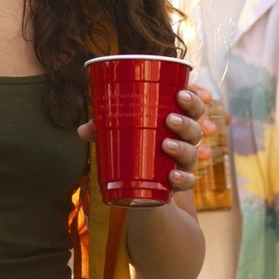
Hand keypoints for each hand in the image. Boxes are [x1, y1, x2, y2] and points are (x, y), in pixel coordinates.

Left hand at [78, 87, 212, 193]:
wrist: (145, 185)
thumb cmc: (135, 145)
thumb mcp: (120, 133)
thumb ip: (104, 128)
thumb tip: (82, 131)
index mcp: (176, 119)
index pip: (193, 105)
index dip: (195, 97)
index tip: (181, 93)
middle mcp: (185, 139)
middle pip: (196, 126)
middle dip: (187, 120)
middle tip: (170, 118)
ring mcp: (185, 160)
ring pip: (193, 151)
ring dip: (182, 146)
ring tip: (167, 144)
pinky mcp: (180, 181)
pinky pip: (189, 181)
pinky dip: (183, 179)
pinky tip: (172, 176)